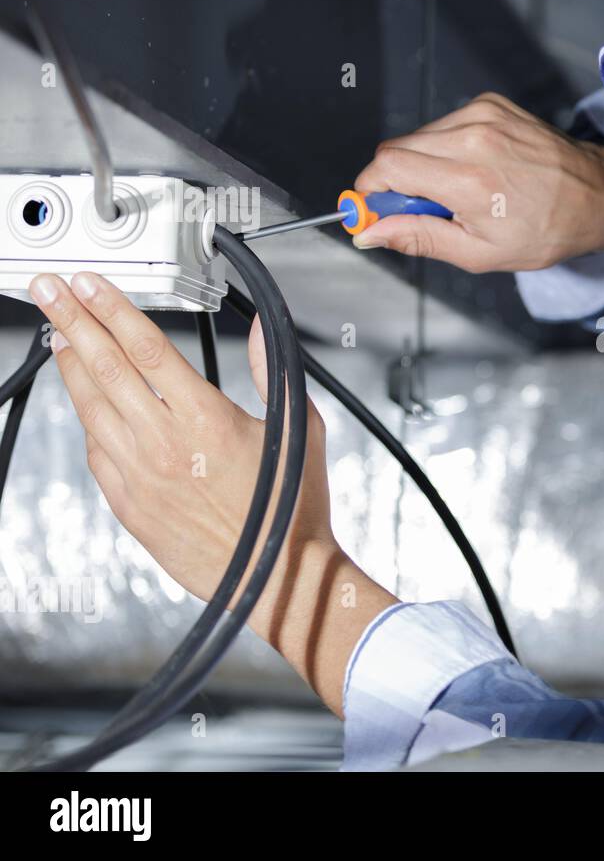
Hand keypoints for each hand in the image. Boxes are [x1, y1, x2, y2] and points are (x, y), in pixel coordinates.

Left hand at [27, 271, 331, 608]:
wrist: (273, 576)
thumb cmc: (291, 507)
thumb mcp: (298, 428)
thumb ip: (272, 373)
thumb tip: (261, 333)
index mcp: (206, 419)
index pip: (147, 349)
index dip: (112, 310)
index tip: (89, 285)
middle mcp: (164, 443)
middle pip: (105, 367)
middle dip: (72, 321)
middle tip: (49, 292)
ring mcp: (140, 475)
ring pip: (91, 407)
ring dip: (72, 366)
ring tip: (59, 336)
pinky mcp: (130, 505)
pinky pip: (97, 451)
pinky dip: (88, 419)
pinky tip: (88, 403)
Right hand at [351, 91, 603, 270]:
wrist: (594, 195)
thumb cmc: (546, 230)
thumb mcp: (479, 253)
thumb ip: (418, 238)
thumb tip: (370, 233)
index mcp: (470, 181)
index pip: (386, 167)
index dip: (370, 190)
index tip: (374, 209)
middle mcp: (475, 139)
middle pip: (396, 149)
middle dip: (397, 182)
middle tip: (427, 209)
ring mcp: (484, 115)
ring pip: (418, 136)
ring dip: (424, 165)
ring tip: (460, 191)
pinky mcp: (491, 104)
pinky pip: (444, 125)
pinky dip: (447, 148)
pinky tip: (476, 169)